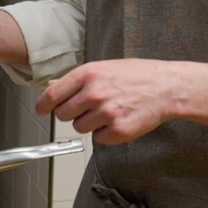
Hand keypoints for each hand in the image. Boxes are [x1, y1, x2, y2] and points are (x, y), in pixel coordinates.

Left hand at [35, 60, 177, 145]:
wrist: (166, 87)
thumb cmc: (137, 75)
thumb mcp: (104, 67)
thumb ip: (78, 80)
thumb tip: (53, 88)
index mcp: (88, 74)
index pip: (53, 96)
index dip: (43, 105)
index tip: (41, 110)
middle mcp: (94, 94)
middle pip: (63, 115)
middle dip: (71, 113)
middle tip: (88, 108)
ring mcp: (106, 114)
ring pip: (79, 128)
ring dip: (89, 123)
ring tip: (108, 111)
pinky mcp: (118, 131)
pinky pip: (98, 139)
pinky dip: (105, 133)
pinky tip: (118, 120)